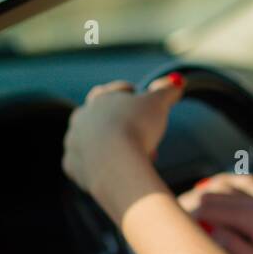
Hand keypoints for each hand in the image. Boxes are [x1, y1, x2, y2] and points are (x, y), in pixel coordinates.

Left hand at [62, 73, 184, 201]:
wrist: (116, 164)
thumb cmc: (136, 127)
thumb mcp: (158, 103)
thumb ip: (167, 90)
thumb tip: (178, 82)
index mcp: (98, 100)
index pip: (113, 91)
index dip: (130, 95)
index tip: (143, 102)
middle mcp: (81, 120)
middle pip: (103, 119)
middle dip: (123, 125)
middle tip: (142, 133)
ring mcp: (74, 144)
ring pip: (96, 143)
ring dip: (114, 147)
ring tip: (138, 156)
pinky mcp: (74, 168)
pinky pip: (89, 166)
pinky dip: (103, 167)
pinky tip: (120, 171)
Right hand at [178, 172, 252, 253]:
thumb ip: (232, 248)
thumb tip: (210, 231)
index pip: (208, 206)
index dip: (186, 215)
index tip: (171, 226)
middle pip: (214, 192)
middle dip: (191, 202)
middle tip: (174, 217)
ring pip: (228, 182)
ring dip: (208, 191)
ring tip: (191, 205)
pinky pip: (246, 184)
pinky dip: (228, 186)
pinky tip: (220, 196)